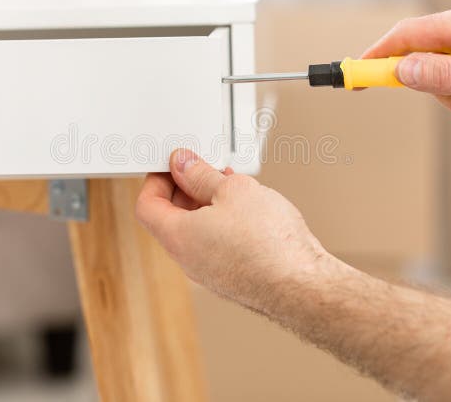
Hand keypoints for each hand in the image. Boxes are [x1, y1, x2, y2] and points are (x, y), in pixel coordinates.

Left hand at [135, 149, 328, 311]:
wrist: (303, 286)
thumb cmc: (269, 244)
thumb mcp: (233, 189)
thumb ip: (202, 175)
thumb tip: (184, 166)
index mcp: (178, 236)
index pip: (147, 205)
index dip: (157, 180)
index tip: (174, 165)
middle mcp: (189, 259)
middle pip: (172, 218)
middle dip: (186, 188)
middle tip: (205, 168)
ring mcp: (211, 272)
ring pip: (198, 231)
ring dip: (209, 203)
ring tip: (232, 184)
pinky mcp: (233, 278)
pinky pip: (218, 244)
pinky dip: (225, 222)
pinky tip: (248, 208)